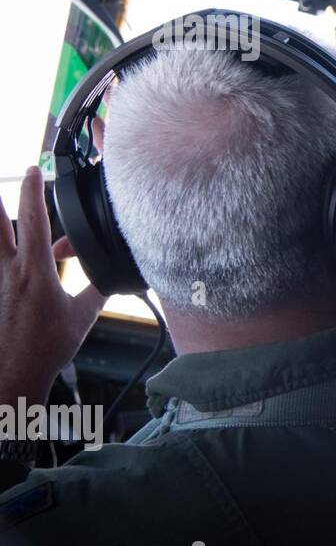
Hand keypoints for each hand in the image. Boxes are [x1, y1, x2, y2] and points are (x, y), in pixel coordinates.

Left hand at [0, 166, 106, 403]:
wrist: (12, 375)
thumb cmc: (45, 348)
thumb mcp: (82, 317)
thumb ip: (96, 290)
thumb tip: (114, 275)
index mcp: (35, 272)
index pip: (34, 220)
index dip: (33, 190)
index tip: (33, 170)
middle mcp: (8, 271)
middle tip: (1, 181)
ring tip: (3, 216)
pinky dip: (2, 255)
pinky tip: (11, 262)